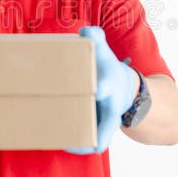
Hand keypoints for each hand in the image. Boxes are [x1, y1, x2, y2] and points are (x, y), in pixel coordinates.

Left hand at [66, 25, 136, 154]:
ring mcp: (106, 124)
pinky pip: (88, 145)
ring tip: (53, 139)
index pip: (106, 87)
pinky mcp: (98, 133)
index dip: (100, 88)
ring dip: (77, 144)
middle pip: (105, 127)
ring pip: (97, 143)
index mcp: (110, 85)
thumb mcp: (104, 51)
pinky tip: (55, 140)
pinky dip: (74, 146)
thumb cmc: (106, 68)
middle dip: (85, 127)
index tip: (92, 89)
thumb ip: (95, 37)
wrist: (124, 89)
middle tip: (60, 124)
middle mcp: (111, 109)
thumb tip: (86, 30)